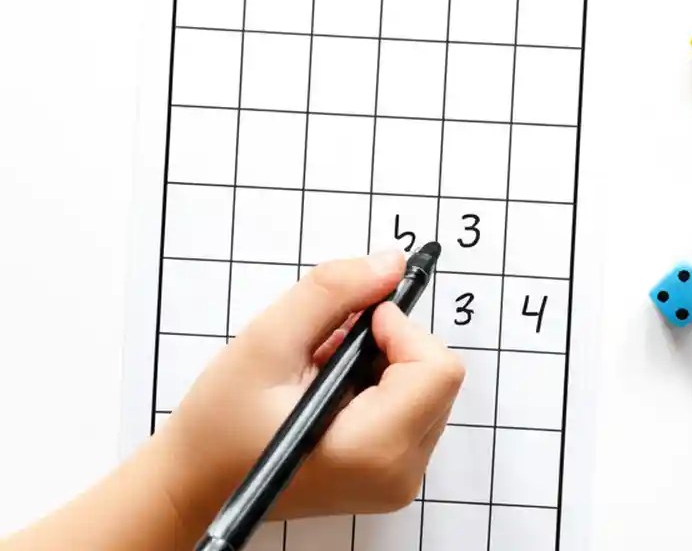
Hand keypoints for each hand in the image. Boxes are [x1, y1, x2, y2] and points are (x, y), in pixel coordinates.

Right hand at [156, 250, 464, 527]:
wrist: (196, 484)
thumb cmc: (220, 425)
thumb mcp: (267, 341)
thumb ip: (334, 292)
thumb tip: (391, 263)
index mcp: (373, 448)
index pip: (436, 367)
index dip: (399, 329)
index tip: (352, 325)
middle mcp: (399, 473)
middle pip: (436, 375)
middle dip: (389, 345)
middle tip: (327, 348)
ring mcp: (399, 479)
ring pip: (427, 387)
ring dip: (382, 363)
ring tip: (320, 373)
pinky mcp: (393, 475)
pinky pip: (413, 407)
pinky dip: (380, 386)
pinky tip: (331, 391)